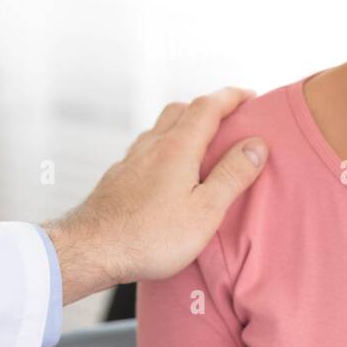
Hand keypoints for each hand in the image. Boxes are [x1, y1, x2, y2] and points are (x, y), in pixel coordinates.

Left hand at [43, 86, 267, 302]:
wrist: (90, 250)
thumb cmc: (150, 237)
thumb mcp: (205, 211)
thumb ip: (232, 176)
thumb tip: (257, 145)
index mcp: (177, 147)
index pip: (208, 106)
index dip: (232, 96)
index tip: (251, 96)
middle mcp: (152, 145)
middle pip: (181, 109)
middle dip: (208, 106)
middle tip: (229, 118)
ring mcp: (131, 160)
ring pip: (160, 127)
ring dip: (184, 124)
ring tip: (201, 143)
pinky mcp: (117, 177)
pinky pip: (146, 148)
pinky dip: (165, 145)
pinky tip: (167, 169)